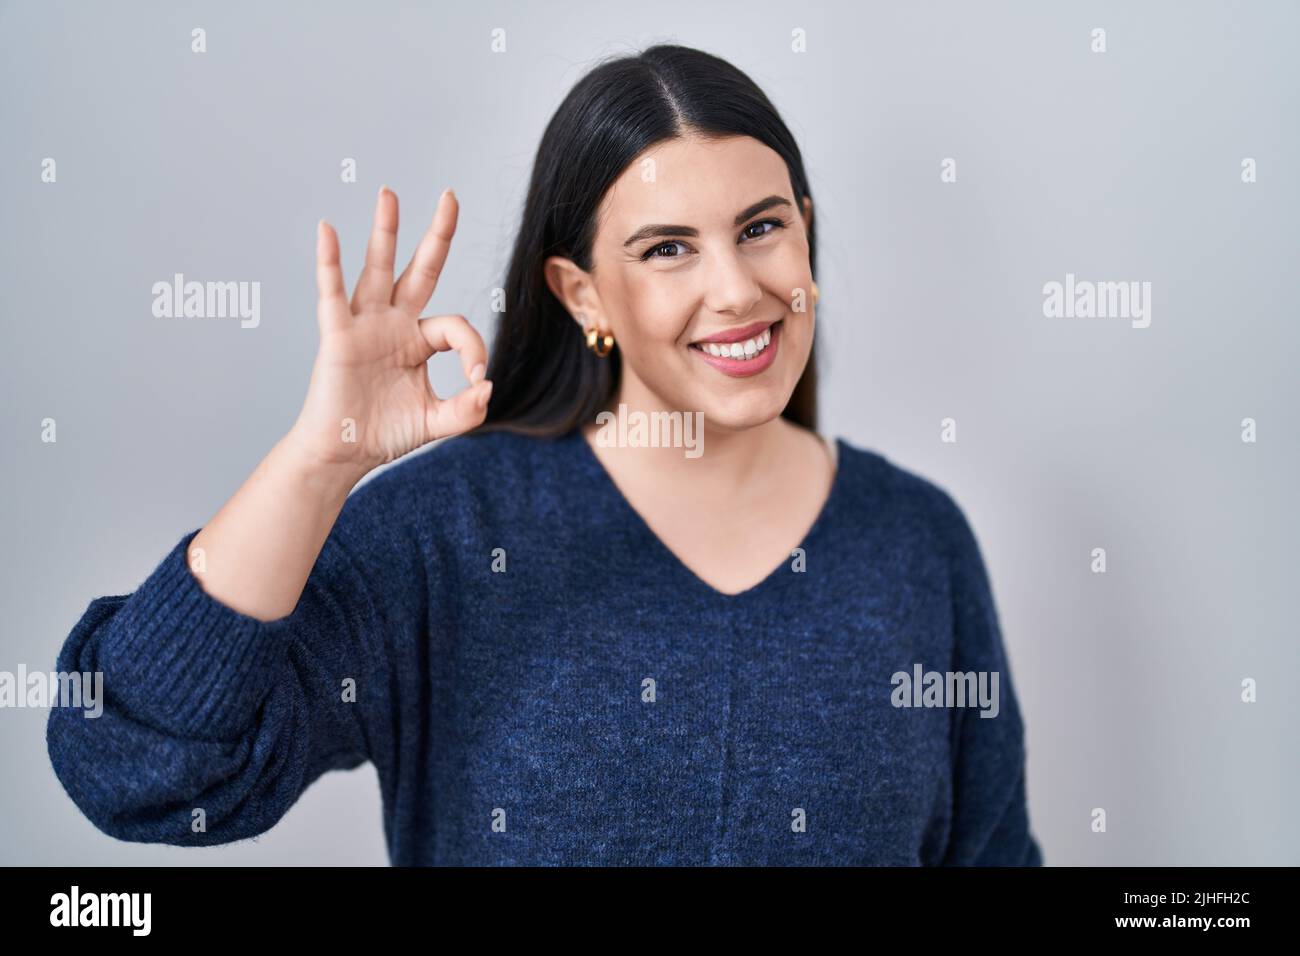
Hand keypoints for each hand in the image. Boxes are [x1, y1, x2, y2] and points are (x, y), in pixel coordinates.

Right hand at [286, 187, 490, 480]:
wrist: (344, 454)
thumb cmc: (385, 434)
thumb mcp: (436, 422)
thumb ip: (466, 410)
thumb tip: (488, 388)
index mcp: (419, 341)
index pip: (456, 327)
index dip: (474, 349)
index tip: (477, 379)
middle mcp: (393, 324)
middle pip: (420, 270)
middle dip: (437, 234)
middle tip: (450, 196)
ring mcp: (365, 325)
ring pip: (378, 268)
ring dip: (385, 231)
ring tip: (389, 194)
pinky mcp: (338, 336)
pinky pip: (332, 293)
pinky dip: (329, 262)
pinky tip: (328, 230)